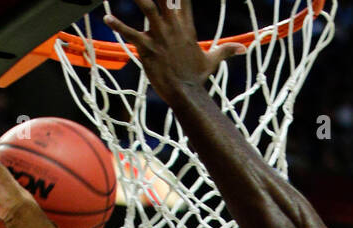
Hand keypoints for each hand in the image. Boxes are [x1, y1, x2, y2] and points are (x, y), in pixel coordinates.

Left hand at [105, 0, 243, 100]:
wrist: (186, 95)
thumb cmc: (196, 77)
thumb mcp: (212, 61)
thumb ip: (227, 50)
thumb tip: (245, 49)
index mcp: (186, 25)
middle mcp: (172, 25)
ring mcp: (159, 35)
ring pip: (145, 7)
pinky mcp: (148, 48)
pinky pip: (131, 34)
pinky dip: (118, 26)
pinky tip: (107, 18)